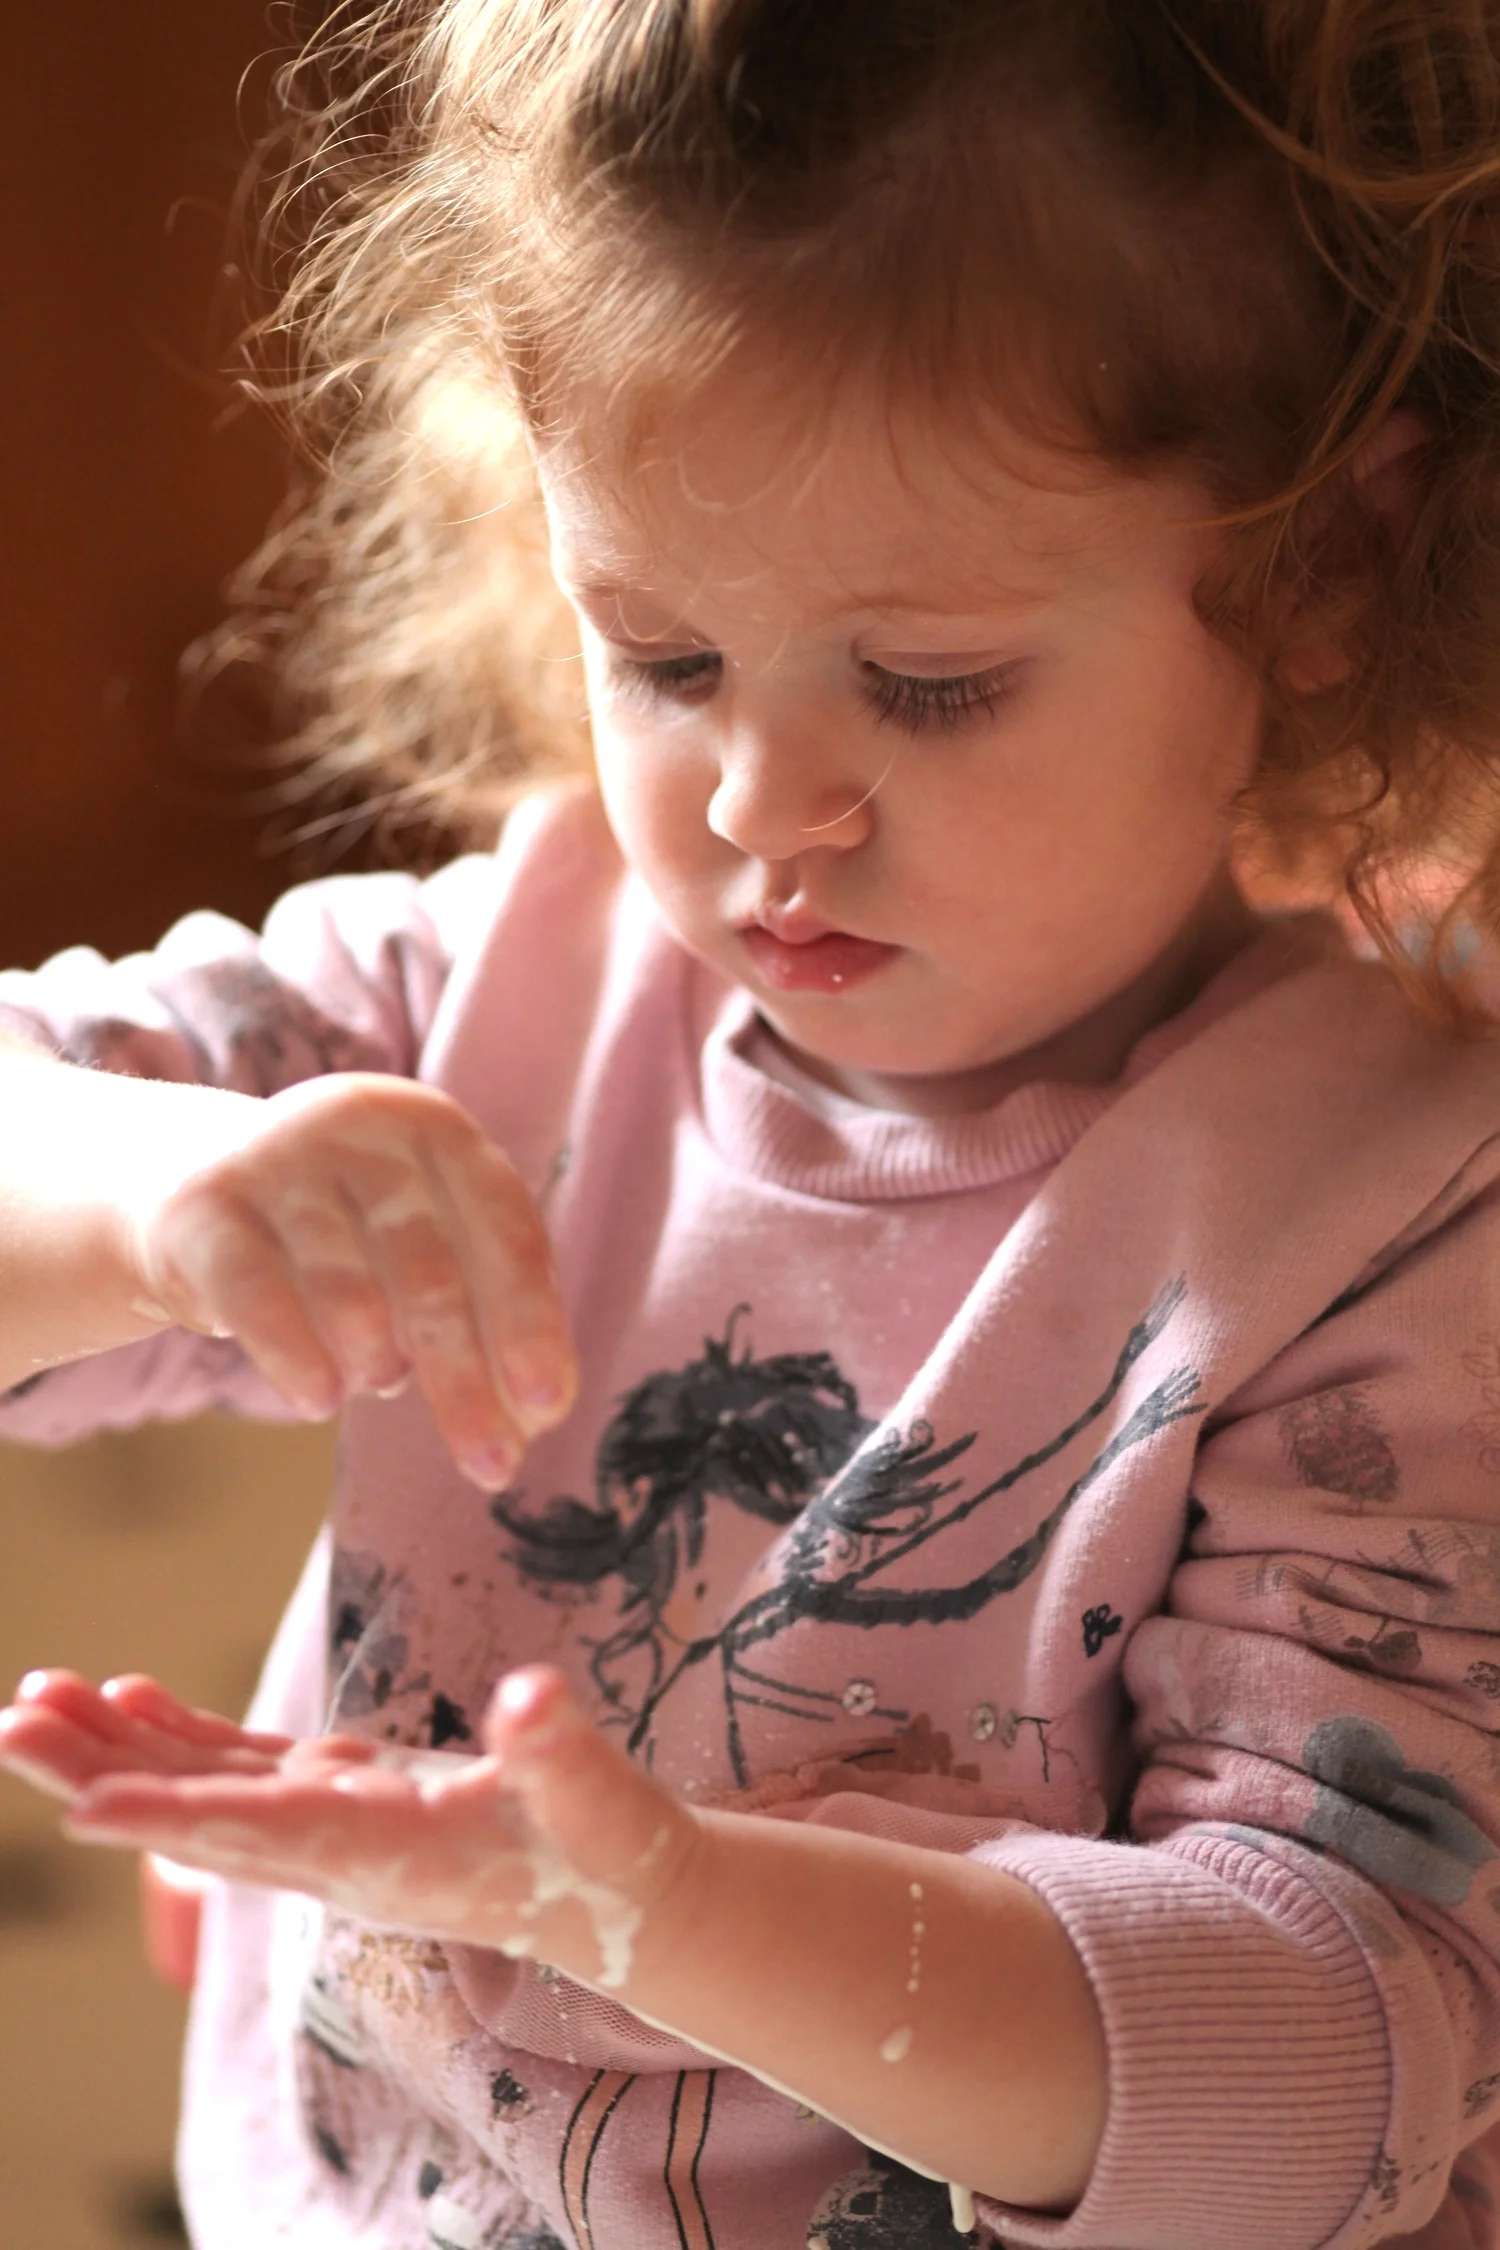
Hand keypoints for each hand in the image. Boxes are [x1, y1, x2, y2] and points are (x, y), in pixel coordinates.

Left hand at [0, 1667, 699, 1993]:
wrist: (615, 1897)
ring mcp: (330, 1824)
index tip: (83, 1803)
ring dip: (118, 1749)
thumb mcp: (597, 1800)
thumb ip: (561, 1752)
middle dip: (102, 1773)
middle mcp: (335, 1849)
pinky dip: (180, 1735)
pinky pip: (240, 1768)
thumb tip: (534, 1697)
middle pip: (198, 1817)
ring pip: (202, 1789)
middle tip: (14, 1724)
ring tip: (39, 1697)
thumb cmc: (609, 1851)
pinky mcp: (342, 1796)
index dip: (173, 1814)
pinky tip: (128, 1692)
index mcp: (386, 1852)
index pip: (263, 1833)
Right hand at [129, 1074, 575, 1485]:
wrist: (199, 1189)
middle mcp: (364, 1127)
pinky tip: (320, 1399)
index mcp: (440, 1132)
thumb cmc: (348, 1235)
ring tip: (375, 1380)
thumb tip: (530, 1426)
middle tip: (491, 1466)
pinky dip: (296, 1359)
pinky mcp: (205, 1201)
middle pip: (430, 1273)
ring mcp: (280, 1156)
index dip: (531, 1323)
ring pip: (349, 1291)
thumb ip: (484, 1322)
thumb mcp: (427, 1254)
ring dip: (377, 1364)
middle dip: (463, 1381)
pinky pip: (257, 1296)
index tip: (548, 1410)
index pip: (506, 1232)